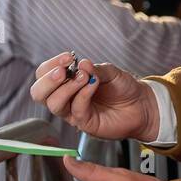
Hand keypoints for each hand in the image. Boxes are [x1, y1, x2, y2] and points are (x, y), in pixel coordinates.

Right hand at [30, 53, 158, 141]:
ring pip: (54, 104)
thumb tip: (80, 64)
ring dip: (67, 87)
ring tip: (84, 77)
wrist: (142, 105)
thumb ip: (94, 68)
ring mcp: (74, 113)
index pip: (44, 74)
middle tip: (63, 70)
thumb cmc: (123, 87)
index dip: (51, 65)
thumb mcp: (109, 71)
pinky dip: (83, 94)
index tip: (68, 56)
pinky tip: (93, 85)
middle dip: (48, 80)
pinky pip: (76, 110)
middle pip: (38, 93)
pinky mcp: (86, 124)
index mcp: (66, 83)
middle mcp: (65, 99)